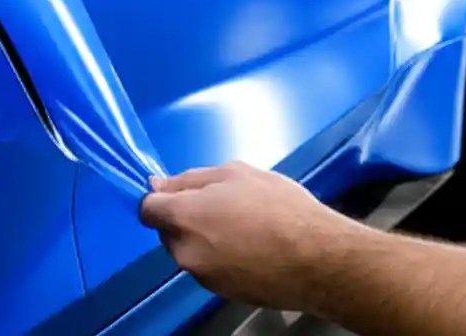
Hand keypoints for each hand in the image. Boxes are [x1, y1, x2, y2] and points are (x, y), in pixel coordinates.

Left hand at [140, 161, 356, 311]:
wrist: (317, 259)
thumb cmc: (279, 207)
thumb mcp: (236, 173)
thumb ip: (190, 179)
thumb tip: (158, 184)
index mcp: (183, 217)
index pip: (147, 209)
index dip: (162, 198)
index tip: (182, 194)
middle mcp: (184, 251)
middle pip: (168, 231)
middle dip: (186, 217)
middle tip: (224, 206)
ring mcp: (202, 276)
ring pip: (190, 250)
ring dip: (204, 238)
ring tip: (243, 227)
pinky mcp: (221, 292)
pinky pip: (210, 267)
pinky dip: (221, 257)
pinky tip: (251, 248)